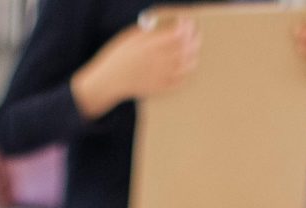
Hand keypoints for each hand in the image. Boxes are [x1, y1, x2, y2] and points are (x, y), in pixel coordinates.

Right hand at [71, 17, 200, 119]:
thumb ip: (150, 31)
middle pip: (185, 48)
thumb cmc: (118, 56)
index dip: (185, 26)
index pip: (176, 33)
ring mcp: (159, 75)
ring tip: (193, 51)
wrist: (108, 81)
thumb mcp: (130, 37)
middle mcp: (157, 60)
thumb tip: (167, 26)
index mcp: (149, 45)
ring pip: (186, 65)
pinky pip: (179, 81)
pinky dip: (186, 74)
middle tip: (196, 35)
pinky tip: (185, 68)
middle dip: (194, 39)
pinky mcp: (159, 88)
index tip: (187, 22)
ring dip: (193, 56)